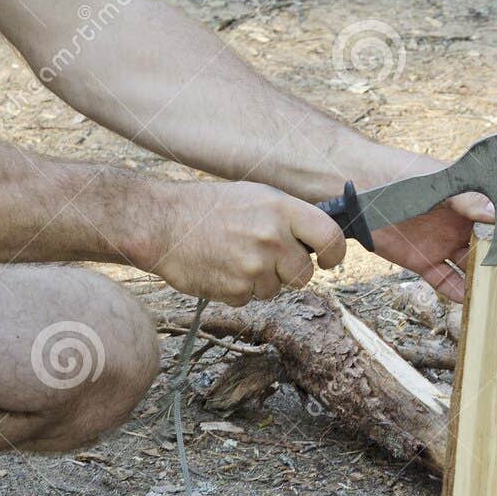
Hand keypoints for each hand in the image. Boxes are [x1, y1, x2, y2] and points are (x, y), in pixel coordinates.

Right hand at [147, 180, 345, 304]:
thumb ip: (289, 217)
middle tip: (264, 256)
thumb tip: (321, 239)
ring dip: (262, 281)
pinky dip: (239, 289)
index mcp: (281, 209)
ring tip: (235, 256)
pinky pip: (252, 299)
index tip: (328, 260)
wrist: (162, 223)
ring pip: (277, 289)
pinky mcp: (237, 289)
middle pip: (304, 274)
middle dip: (289, 271)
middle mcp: (272, 237)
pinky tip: (221, 267)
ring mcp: (254, 266)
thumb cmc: (210, 208)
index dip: (334, 254)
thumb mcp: (256, 197)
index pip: (330, 237)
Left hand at [361, 152, 494, 302]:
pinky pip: (445, 281)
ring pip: (469, 268)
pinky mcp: (423, 262)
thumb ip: (466, 200)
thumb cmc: (400, 176)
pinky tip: (470, 302)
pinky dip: (457, 293)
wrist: (359, 191)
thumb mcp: (436, 185)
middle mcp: (460, 226)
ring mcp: (443, 245)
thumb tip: (496, 213)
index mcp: (469, 203)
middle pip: (488, 249)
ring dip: (483, 281)